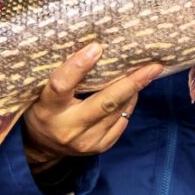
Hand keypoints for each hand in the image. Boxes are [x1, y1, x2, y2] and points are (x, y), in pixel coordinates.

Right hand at [22, 43, 161, 172]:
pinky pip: (121, 122)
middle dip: (131, 83)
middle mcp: (68, 127)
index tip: (97, 46)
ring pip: (117, 111)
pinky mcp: (98, 148)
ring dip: (133, 91)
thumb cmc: (43, 107)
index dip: (79, 65)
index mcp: (48, 108)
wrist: (41, 146)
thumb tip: (96, 48)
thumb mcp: (43, 90)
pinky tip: (132, 92)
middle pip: (105, 102)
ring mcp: (85, 141)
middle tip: (153, 66)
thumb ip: (64, 75)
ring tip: (146, 73)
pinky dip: (128, 104)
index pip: (62, 85)